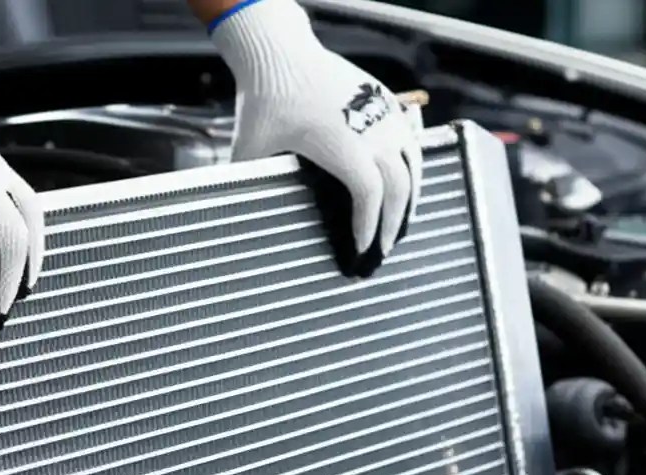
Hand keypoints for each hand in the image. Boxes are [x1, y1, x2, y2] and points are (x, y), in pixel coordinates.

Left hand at [211, 0, 421, 275]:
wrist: (282, 53)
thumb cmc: (266, 99)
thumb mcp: (250, 149)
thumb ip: (246, 184)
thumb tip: (231, 217)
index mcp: (343, 145)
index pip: (370, 195)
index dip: (370, 226)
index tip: (364, 248)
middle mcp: (372, 130)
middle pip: (400, 187)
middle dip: (394, 223)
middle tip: (384, 249)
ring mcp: (385, 114)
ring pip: (414, 164)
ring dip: (411, 197)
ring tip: (400, 224)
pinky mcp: (387, 101)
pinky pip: (411, 141)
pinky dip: (413, 168)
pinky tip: (405, 184)